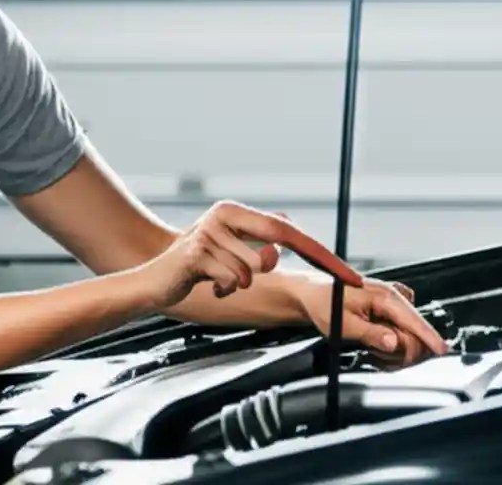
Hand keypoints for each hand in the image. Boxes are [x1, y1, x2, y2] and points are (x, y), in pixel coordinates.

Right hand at [136, 200, 339, 309]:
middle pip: (273, 248)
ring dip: (238, 282)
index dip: (320, 254)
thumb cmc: (199, 264)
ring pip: (251, 270)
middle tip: (250, 278)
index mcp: (235, 212)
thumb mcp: (231, 248)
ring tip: (220, 278)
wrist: (155, 277)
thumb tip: (284, 233)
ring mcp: (207, 233)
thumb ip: (258, 240)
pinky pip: (230, 280)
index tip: (346, 275)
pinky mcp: (195, 255)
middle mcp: (222, 215)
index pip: (288, 230)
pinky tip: (209, 284)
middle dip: (273, 269)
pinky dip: (223, 289)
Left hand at [293, 276, 449, 365]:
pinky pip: (401, 330)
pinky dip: (392, 342)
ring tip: (371, 349)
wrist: (312, 294)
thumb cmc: (324, 303)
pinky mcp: (388, 308)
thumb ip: (370, 333)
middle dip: (401, 348)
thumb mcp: (343, 324)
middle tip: (377, 356)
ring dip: (394, 347)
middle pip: (414, 329)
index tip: (442, 350)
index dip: (428, 336)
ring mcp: (391, 301)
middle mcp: (391, 296)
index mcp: (383, 296)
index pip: (413, 319)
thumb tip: (393, 342)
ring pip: (408, 332)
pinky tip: (377, 345)